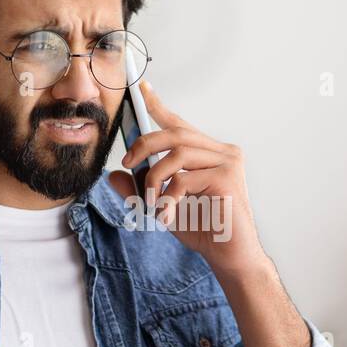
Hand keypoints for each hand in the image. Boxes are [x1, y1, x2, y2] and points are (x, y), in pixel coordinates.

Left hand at [111, 79, 270, 277]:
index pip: (180, 124)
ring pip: (178, 152)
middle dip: (144, 144)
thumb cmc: (204, 230)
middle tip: (128, 162)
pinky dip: (169, 197)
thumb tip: (115, 176)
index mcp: (209, 153)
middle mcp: (222, 152)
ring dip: (155, 177)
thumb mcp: (163, 207)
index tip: (141, 89)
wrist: (230, 256)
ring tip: (152, 201)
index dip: (158, 106)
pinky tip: (167, 215)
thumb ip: (141, 191)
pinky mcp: (227, 177)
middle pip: (175, 132)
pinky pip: (185, 177)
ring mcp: (228, 162)